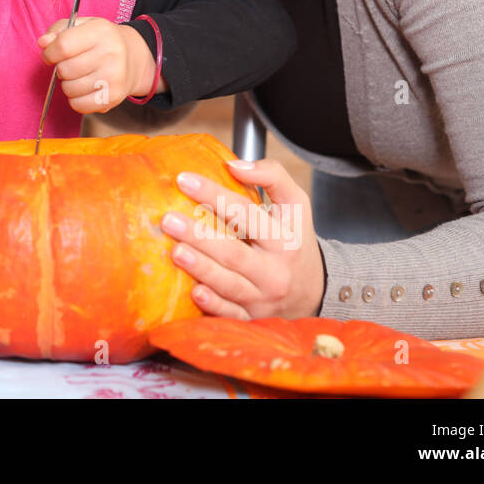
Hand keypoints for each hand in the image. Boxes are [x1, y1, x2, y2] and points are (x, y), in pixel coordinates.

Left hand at [36, 17, 165, 113]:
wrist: (134, 58)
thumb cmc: (101, 41)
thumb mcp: (82, 26)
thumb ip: (59, 30)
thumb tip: (42, 43)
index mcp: (100, 32)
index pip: (63, 46)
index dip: (49, 53)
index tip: (50, 55)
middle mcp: (110, 55)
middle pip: (64, 70)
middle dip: (60, 69)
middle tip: (70, 65)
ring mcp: (113, 78)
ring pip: (69, 89)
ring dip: (67, 84)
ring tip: (79, 76)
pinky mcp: (113, 97)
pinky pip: (78, 105)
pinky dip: (75, 99)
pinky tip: (84, 89)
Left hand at [160, 158, 324, 319]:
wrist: (315, 292)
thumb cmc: (294, 241)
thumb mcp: (295, 204)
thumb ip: (271, 176)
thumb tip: (234, 164)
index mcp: (284, 240)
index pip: (246, 214)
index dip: (215, 195)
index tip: (184, 179)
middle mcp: (274, 272)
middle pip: (234, 253)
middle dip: (200, 236)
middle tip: (168, 219)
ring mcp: (261, 299)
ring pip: (229, 284)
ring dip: (201, 268)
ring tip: (175, 251)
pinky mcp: (251, 318)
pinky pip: (230, 314)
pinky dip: (213, 305)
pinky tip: (194, 292)